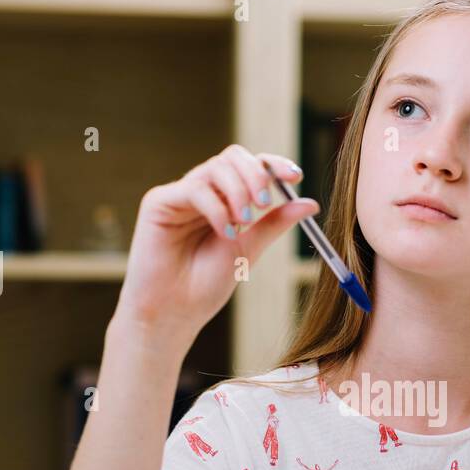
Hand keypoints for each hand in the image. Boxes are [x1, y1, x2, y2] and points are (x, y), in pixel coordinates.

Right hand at [116, 144, 319, 334]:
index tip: (296, 177)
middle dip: (255, 174)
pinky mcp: (159, 201)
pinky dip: (216, 208)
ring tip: (243, 223)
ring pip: (216, 168)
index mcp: (224, 200)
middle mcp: (202, 192)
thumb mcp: (248, 249)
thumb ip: (274, 224)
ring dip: (238, 192)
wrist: (174, 312)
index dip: (274, 165)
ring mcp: (180, 194)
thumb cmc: (206, 285)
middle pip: (233, 157)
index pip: (251, 167)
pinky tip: (224, 232)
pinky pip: (195, 188)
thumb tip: (310, 203)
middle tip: (264, 203)